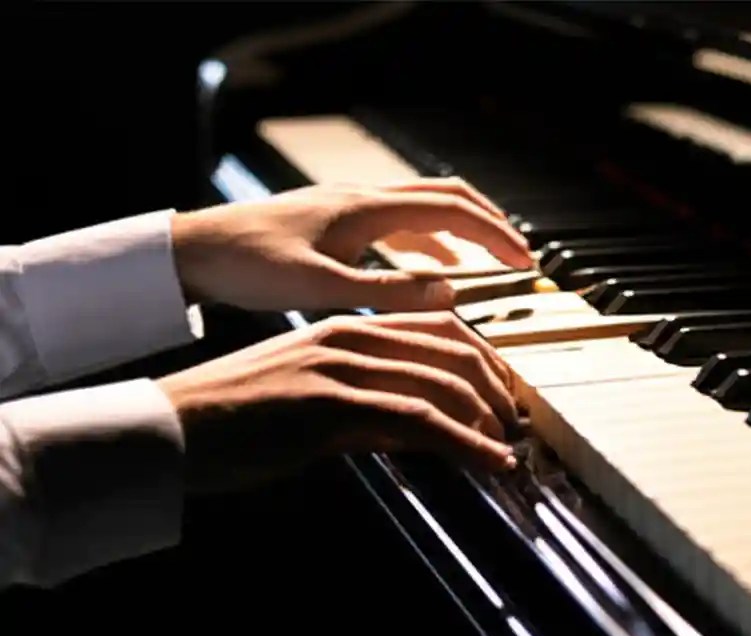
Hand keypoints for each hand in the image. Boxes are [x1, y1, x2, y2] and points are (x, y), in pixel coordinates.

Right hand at [157, 312, 518, 491]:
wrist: (167, 430)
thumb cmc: (231, 420)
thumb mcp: (308, 399)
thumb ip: (364, 403)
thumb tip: (417, 427)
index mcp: (342, 328)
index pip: (435, 326)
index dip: (483, 359)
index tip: (504, 394)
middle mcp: (347, 337)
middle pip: (452, 348)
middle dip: (497, 388)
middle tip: (517, 424)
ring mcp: (339, 368)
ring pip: (442, 382)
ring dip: (489, 419)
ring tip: (509, 449)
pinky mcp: (329, 406)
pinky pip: (417, 419)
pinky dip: (465, 442)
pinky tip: (489, 461)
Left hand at [170, 179, 533, 311]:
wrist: (194, 251)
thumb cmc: (248, 267)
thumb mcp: (320, 290)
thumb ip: (388, 293)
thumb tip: (452, 293)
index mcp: (365, 209)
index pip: (452, 210)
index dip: (495, 235)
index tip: (526, 262)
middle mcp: (363, 198)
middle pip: (447, 197)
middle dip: (491, 225)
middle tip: (521, 257)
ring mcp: (351, 207)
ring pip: (426, 207)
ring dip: (465, 232)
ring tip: (492, 262)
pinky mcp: (338, 222)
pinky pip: (401, 223)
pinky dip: (432, 242)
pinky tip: (436, 271)